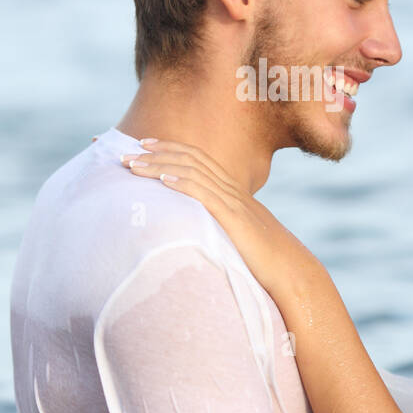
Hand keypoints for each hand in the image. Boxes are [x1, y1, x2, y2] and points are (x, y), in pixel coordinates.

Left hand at [119, 139, 327, 313]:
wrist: (289, 269)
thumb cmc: (261, 257)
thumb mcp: (234, 233)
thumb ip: (215, 224)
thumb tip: (191, 228)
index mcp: (229, 191)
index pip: (195, 158)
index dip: (168, 148)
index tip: (142, 143)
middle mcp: (229, 190)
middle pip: (189, 158)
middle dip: (154, 153)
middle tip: (124, 152)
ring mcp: (232, 202)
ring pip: (192, 172)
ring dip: (158, 166)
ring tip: (133, 165)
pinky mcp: (233, 218)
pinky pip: (205, 195)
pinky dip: (183, 184)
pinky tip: (164, 181)